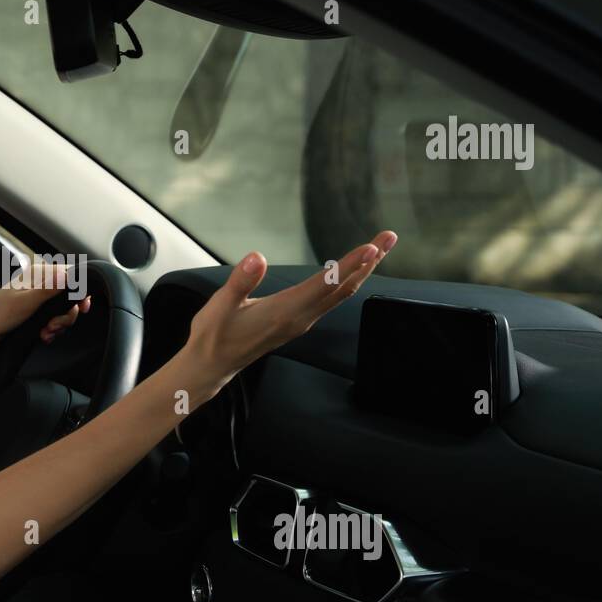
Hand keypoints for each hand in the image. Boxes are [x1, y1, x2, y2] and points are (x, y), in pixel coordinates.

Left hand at [0, 262, 90, 348]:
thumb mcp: (26, 302)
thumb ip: (49, 288)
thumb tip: (69, 274)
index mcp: (36, 274)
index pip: (68, 275)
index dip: (79, 291)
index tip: (82, 306)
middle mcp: (38, 285)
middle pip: (68, 296)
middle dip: (65, 314)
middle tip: (54, 325)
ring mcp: (36, 300)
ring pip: (61, 311)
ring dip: (58, 325)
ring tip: (45, 332)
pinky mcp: (34, 315)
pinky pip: (52, 321)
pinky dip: (51, 330)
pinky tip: (42, 336)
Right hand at [183, 231, 397, 388]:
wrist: (212, 364)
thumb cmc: (214, 335)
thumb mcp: (220, 306)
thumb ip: (240, 282)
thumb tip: (256, 257)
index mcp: (284, 312)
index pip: (324, 285)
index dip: (349, 266)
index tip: (371, 248)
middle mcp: (300, 318)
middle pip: (342, 288)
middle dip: (368, 262)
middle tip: (389, 237)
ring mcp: (301, 321)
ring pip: (340, 294)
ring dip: (362, 270)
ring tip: (379, 248)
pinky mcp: (298, 321)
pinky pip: (331, 299)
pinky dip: (347, 280)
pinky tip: (352, 271)